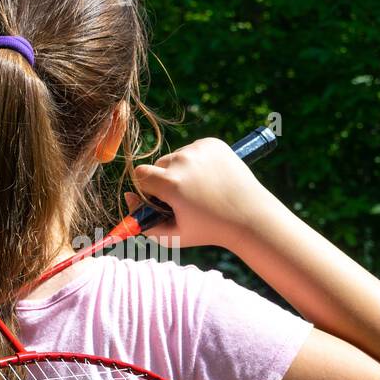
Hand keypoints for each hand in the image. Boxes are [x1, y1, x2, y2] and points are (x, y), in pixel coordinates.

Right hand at [125, 136, 276, 248]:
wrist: (250, 216)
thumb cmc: (210, 230)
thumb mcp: (173, 236)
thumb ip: (143, 221)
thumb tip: (129, 195)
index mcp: (172, 184)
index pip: (140, 175)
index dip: (147, 190)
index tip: (161, 201)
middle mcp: (184, 161)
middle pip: (158, 165)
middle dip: (164, 181)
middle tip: (185, 199)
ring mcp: (199, 149)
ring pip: (176, 158)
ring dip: (181, 171)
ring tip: (201, 190)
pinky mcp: (212, 143)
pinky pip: (192, 151)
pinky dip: (196, 163)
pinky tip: (210, 178)